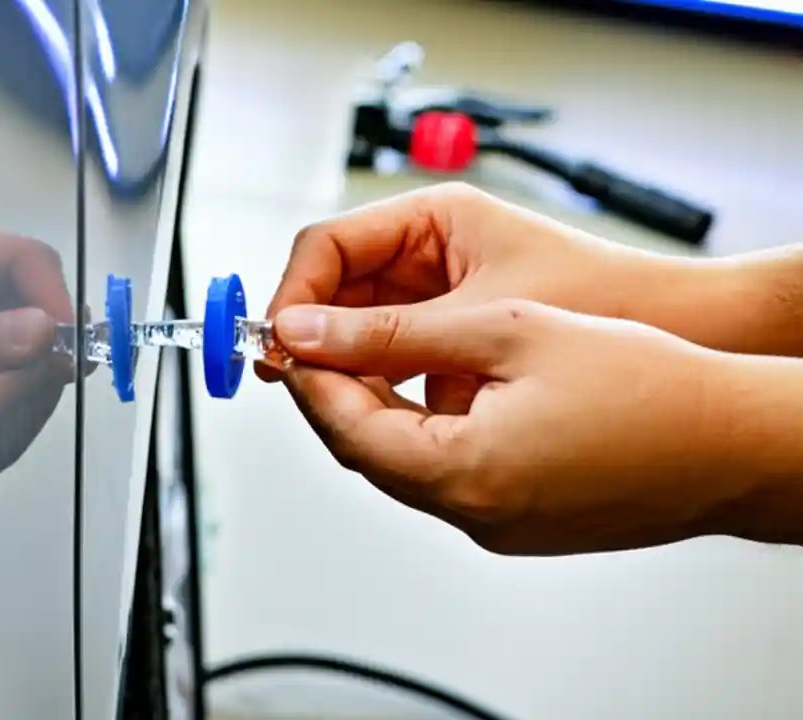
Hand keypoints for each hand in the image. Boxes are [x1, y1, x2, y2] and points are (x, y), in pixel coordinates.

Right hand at [259, 182, 692, 381]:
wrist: (681, 335)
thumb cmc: (602, 300)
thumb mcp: (480, 317)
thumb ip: (382, 335)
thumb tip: (298, 341)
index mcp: (431, 221)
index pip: (326, 247)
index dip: (292, 296)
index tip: (275, 342)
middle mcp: (426, 256)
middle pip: (334, 293)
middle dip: (310, 337)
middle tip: (289, 379)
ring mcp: (436, 301)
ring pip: (357, 333)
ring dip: (342, 366)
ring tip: (335, 401)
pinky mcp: (449, 343)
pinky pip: (391, 362)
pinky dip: (378, 387)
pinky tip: (378, 411)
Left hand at [274, 299, 749, 555]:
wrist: (737, 442)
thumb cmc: (647, 382)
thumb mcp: (508, 327)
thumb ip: (393, 333)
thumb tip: (306, 335)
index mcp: (462, 474)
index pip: (343, 429)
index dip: (309, 375)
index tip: (292, 332)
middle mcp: (471, 516)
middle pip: (365, 453)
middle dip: (334, 391)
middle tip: (320, 337)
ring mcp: (496, 528)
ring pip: (402, 465)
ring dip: (378, 409)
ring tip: (373, 347)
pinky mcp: (519, 524)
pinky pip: (446, 477)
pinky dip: (425, 429)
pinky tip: (438, 384)